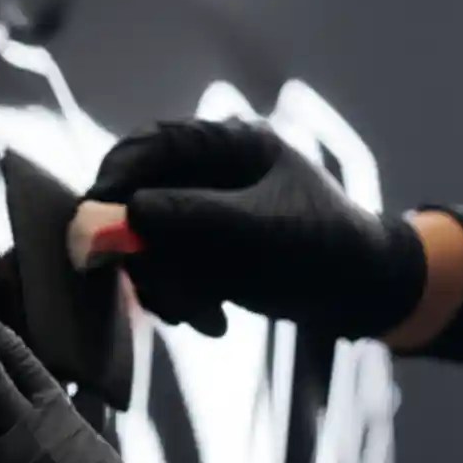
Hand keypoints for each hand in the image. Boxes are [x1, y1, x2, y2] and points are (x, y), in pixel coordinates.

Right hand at [86, 120, 426, 338]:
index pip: (149, 146)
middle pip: (136, 200)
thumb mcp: (264, 232)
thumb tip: (130, 211)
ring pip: (145, 243)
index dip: (114, 181)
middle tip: (166, 299)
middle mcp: (206, 171)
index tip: (96, 225)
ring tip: (204, 317)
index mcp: (227, 143)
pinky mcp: (200, 247)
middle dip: (147, 256)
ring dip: (166, 286)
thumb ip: (198, 216)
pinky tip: (213, 320)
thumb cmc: (327, 248)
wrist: (366, 292)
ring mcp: (200, 210)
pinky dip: (179, 297)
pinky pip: (164, 269)